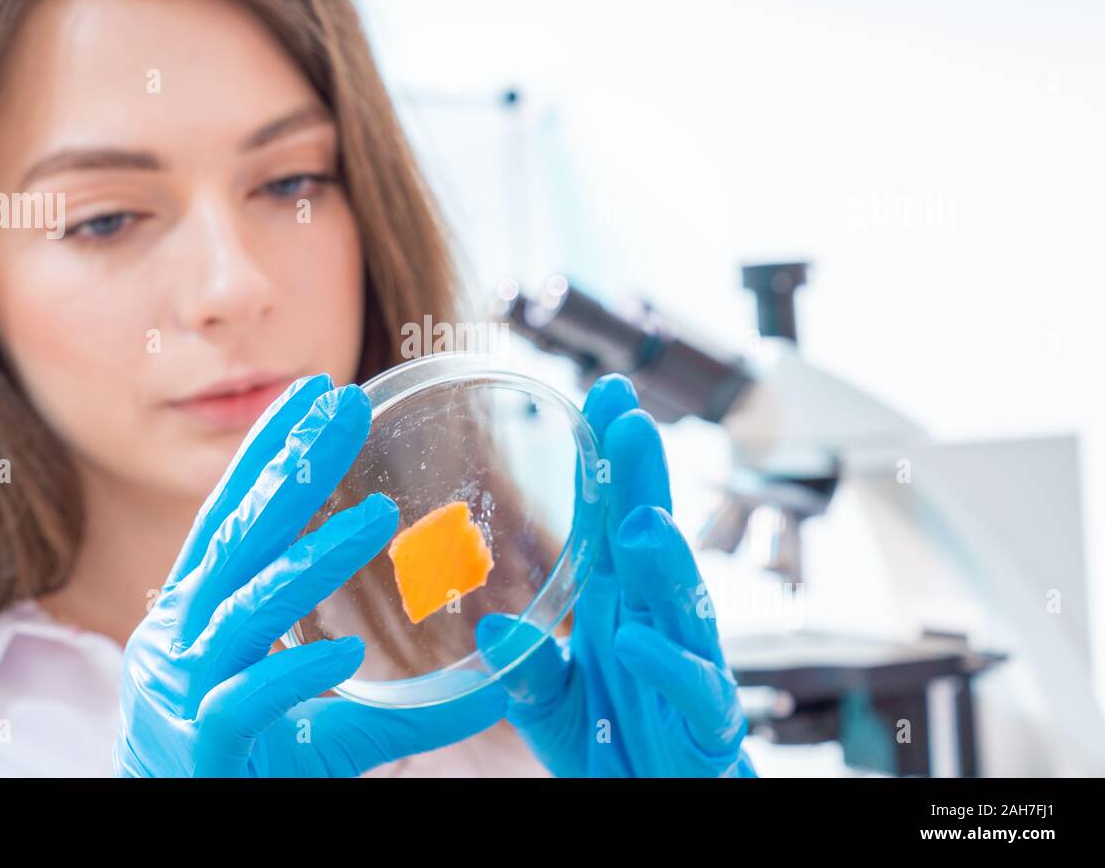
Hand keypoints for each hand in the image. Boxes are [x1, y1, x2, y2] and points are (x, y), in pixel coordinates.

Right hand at [115, 373, 507, 776]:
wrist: (183, 842)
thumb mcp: (337, 732)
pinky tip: (345, 651)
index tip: (312, 393)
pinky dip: (294, 674)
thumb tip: (496, 685)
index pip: (235, 518)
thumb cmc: (250, 775)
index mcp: (201, 618)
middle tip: (342, 406)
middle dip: (291, 469)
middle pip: (239, 540)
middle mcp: (182, 640)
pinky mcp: (201, 747)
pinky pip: (246, 701)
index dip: (269, 453)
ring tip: (379, 522)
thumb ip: (412, 708)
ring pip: (247, 614)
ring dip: (311, 564)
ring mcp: (184, 691)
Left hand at [477, 374, 755, 776]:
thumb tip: (494, 628)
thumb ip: (527, 667)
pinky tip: (633, 639)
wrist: (659, 807)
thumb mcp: (552, 703)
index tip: (603, 394)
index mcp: (618, 601)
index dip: (610, 459)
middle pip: (652, 536)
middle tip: (630, 418)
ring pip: (681, 602)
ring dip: (665, 559)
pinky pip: (690, 685)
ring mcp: (688, 662)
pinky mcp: (705, 718)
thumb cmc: (614, 742)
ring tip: (641, 521)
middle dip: (644, 479)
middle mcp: (656, 618)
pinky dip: (665, 661)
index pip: (613, 516)